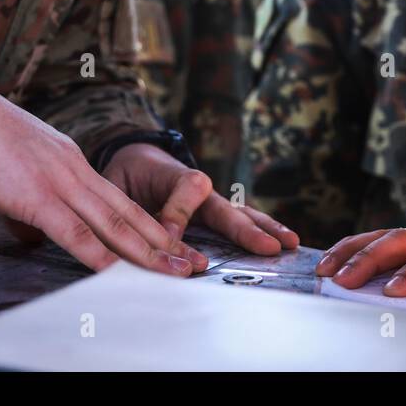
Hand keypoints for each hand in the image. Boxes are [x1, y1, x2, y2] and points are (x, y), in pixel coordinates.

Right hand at [0, 71, 204, 275]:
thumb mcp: (11, 167)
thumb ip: (27, 199)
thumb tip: (30, 231)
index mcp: (68, 159)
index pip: (117, 198)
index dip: (147, 223)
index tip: (170, 243)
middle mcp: (73, 168)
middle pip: (128, 211)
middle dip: (164, 241)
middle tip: (193, 263)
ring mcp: (59, 182)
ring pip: (114, 223)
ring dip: (147, 253)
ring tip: (174, 272)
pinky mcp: (36, 197)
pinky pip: (75, 233)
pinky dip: (100, 257)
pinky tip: (118, 273)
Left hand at [102, 143, 298, 254]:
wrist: (138, 159)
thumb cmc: (125, 174)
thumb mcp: (116, 185)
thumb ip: (126, 208)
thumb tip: (135, 239)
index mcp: (172, 174)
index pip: (186, 189)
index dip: (178, 213)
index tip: (168, 236)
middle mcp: (197, 188)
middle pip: (224, 207)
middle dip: (245, 229)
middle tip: (269, 247)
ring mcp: (209, 202)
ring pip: (239, 214)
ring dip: (264, 229)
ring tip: (290, 243)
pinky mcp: (214, 214)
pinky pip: (239, 221)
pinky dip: (261, 232)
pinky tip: (284, 245)